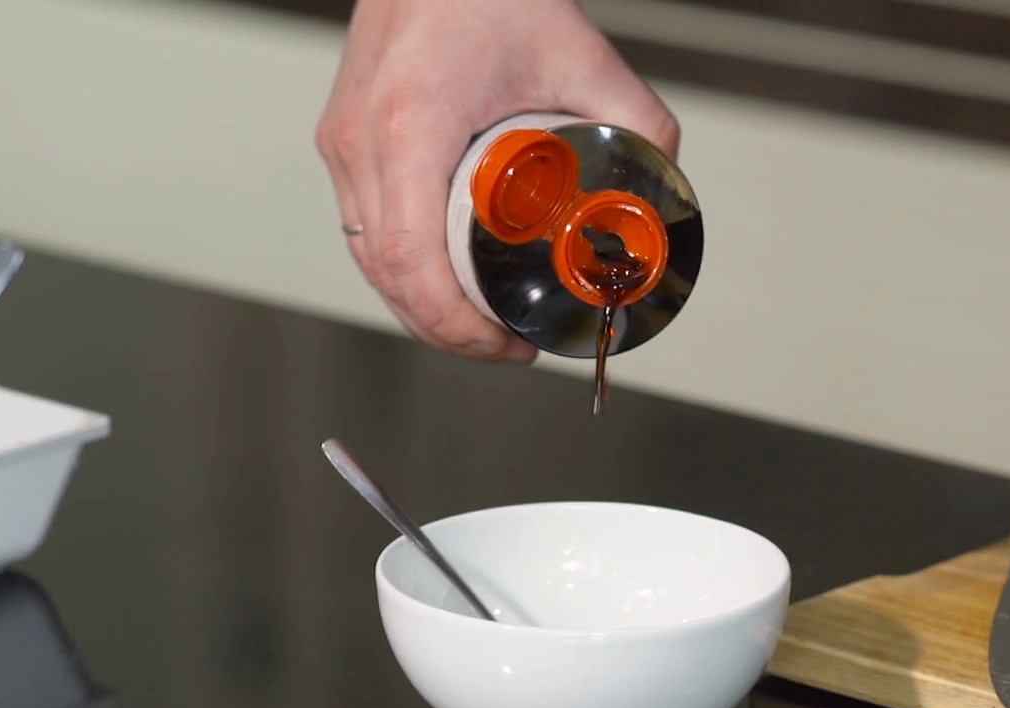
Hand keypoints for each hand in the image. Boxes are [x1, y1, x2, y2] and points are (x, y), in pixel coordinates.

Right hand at [318, 0, 679, 361]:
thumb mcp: (584, 55)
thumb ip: (639, 122)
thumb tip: (666, 193)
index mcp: (408, 127)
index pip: (412, 262)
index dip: (456, 324)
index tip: (506, 343)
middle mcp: (360, 141)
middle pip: (388, 278)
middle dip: (448, 332)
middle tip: (509, 349)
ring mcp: (343, 143)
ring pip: (370, 261)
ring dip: (423, 307)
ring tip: (485, 328)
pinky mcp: (343, 140)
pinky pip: (365, 229)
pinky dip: (403, 270)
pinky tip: (448, 284)